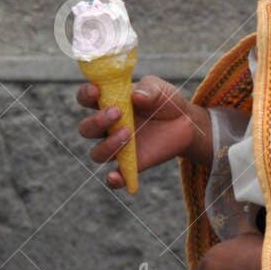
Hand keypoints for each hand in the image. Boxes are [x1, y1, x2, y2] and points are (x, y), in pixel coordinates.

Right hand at [76, 75, 212, 187]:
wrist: (185, 123)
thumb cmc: (166, 101)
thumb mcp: (160, 89)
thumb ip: (148, 89)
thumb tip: (135, 96)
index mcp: (109, 103)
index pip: (86, 99)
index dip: (85, 95)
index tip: (95, 91)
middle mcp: (108, 127)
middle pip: (87, 129)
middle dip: (97, 121)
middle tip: (118, 113)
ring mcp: (117, 147)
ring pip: (97, 153)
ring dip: (108, 145)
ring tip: (128, 133)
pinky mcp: (130, 165)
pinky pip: (116, 178)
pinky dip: (113, 180)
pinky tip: (116, 177)